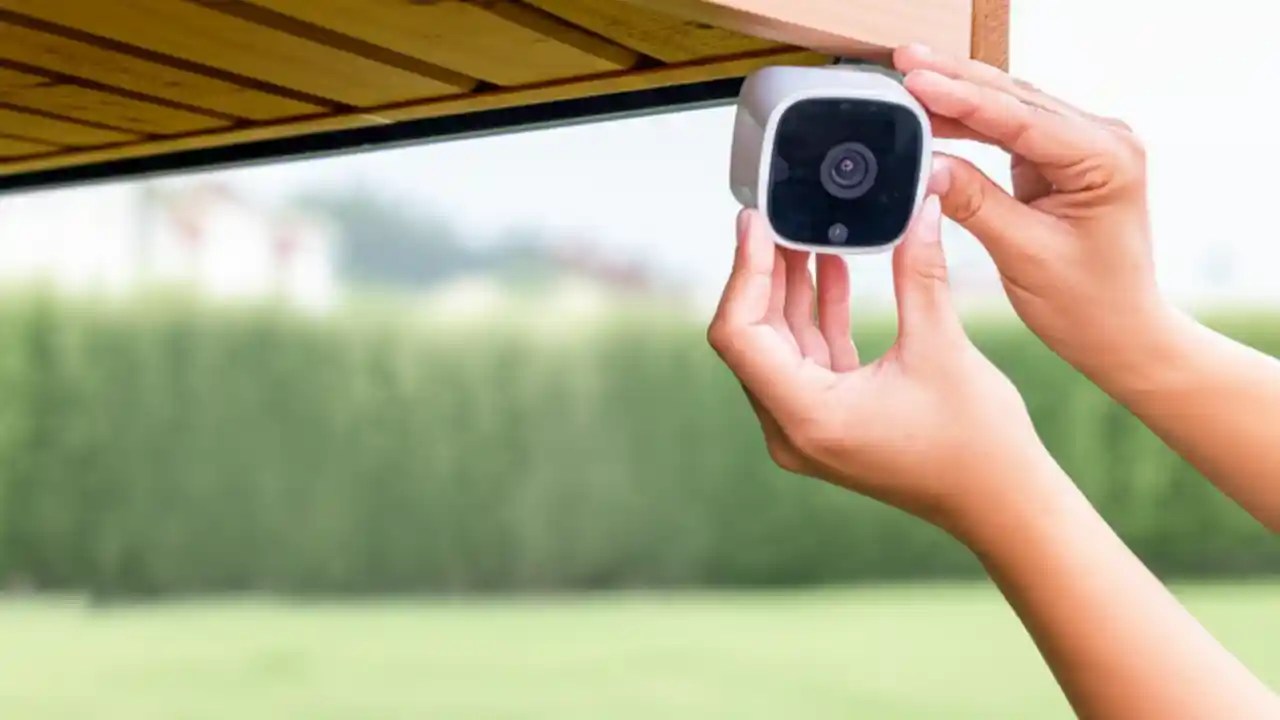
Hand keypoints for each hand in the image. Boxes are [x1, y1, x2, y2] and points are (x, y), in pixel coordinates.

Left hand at [707, 196, 1059, 537]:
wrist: (1003, 502)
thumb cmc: (977, 442)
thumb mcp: (942, 346)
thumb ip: (918, 274)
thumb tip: (917, 208)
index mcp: (807, 417)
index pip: (740, 335)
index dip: (745, 273)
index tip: (757, 224)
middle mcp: (793, 428)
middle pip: (752, 337)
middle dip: (765, 274)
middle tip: (776, 217)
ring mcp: (807, 428)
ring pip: (779, 345)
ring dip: (791, 290)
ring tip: (801, 231)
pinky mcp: (828, 421)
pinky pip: (807, 358)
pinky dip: (815, 315)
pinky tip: (828, 267)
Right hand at [894, 45, 1176, 384]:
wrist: (1121, 333)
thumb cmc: (1088, 304)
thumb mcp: (1024, 254)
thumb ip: (975, 204)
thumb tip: (926, 166)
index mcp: (1105, 158)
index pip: (1020, 118)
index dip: (962, 97)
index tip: (914, 82)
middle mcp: (1102, 140)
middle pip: (1015, 99)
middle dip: (956, 79)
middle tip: (904, 60)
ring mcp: (1083, 147)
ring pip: (1010, 108)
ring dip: (959, 95)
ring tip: (909, 76)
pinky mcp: (1062, 160)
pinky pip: (1009, 131)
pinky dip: (971, 121)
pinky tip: (935, 109)